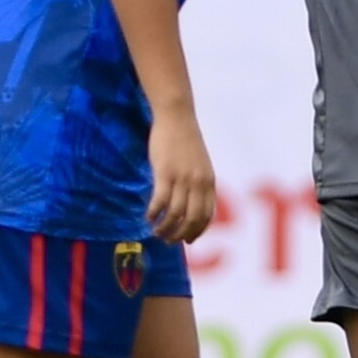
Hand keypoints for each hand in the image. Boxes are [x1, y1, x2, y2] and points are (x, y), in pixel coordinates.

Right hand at [144, 109, 215, 245]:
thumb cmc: (185, 140)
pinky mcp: (165, 173)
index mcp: (209, 182)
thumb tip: (191, 203)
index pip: (206, 216)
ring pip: (175, 215)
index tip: (187, 241)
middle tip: (168, 240)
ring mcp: (182, 178)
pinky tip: (148, 217)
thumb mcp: (200, 163)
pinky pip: (160, 202)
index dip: (197, 232)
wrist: (177, 117)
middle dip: (180, 235)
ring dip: (164, 228)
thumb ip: (199, 183)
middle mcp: (198, 183)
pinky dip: (154, 214)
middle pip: (191, 220)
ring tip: (155, 231)